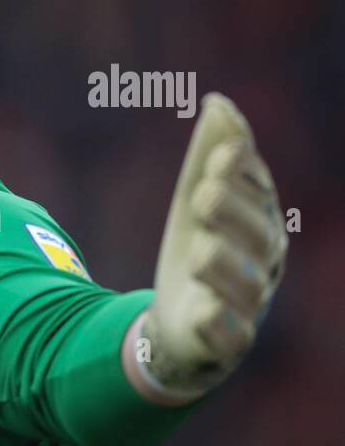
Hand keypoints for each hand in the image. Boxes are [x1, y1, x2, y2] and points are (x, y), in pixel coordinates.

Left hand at [138, 93, 288, 400]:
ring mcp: (246, 306)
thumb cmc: (201, 247)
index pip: (259, 195)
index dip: (243, 174)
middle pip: (259, 237)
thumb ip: (210, 157)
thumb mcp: (198, 203)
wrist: (182, 321)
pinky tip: (205, 311)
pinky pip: (229, 336)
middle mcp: (263, 265)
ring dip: (223, 265)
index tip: (219, 154)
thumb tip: (218, 101)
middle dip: (233, 213)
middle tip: (203, 194)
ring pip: (245, 287)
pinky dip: (219, 324)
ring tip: (198, 249)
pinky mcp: (225, 343)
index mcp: (261, 224)